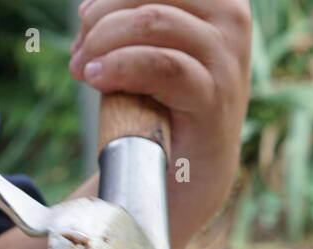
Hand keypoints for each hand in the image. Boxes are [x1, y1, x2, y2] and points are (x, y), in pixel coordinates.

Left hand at [69, 1, 251, 248]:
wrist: (188, 168)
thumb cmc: (164, 98)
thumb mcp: (150, 42)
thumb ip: (130, 14)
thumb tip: (87, 8)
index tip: (86, 16)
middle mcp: (231, 14)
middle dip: (101, 16)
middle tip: (80, 50)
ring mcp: (227, 55)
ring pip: (151, 20)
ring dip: (104, 41)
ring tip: (83, 68)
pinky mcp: (214, 95)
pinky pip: (161, 65)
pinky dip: (119, 67)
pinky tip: (96, 78)